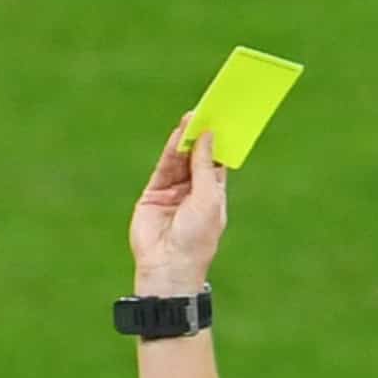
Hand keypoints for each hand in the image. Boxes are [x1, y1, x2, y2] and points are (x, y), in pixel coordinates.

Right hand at [130, 119, 227, 295]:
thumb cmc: (196, 240)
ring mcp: (172, 194)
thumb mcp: (208, 198)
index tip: (224, 119)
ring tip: (192, 116)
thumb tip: (208, 136)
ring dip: (185, 138)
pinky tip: (178, 133)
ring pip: (179, 160)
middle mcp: (193, 194)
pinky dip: (171, 149)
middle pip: (196, 157)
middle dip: (201, 136)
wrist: (169, 267)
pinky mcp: (153, 195)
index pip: (216, 164)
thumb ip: (206, 165)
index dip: (218, 142)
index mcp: (212, 197)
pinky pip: (164, 167)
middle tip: (208, 110)